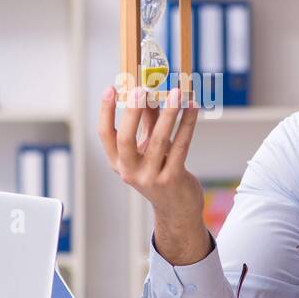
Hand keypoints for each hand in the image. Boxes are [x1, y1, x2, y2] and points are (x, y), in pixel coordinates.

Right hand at [98, 85, 208, 264]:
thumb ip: (147, 122)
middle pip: (125, 140)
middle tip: (141, 88)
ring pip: (158, 140)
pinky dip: (187, 124)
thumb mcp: (148, 149)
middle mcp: (129, 172)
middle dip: (132, 112)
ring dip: (168, 113)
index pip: (105, 135)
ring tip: (177, 93)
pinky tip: (193, 108)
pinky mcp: (172, 179)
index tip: (110, 88)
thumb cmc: (160, 171)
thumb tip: (149, 92)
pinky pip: (180, 146)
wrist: (177, 209)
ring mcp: (150, 178)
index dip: (105, 112)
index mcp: (118, 162)